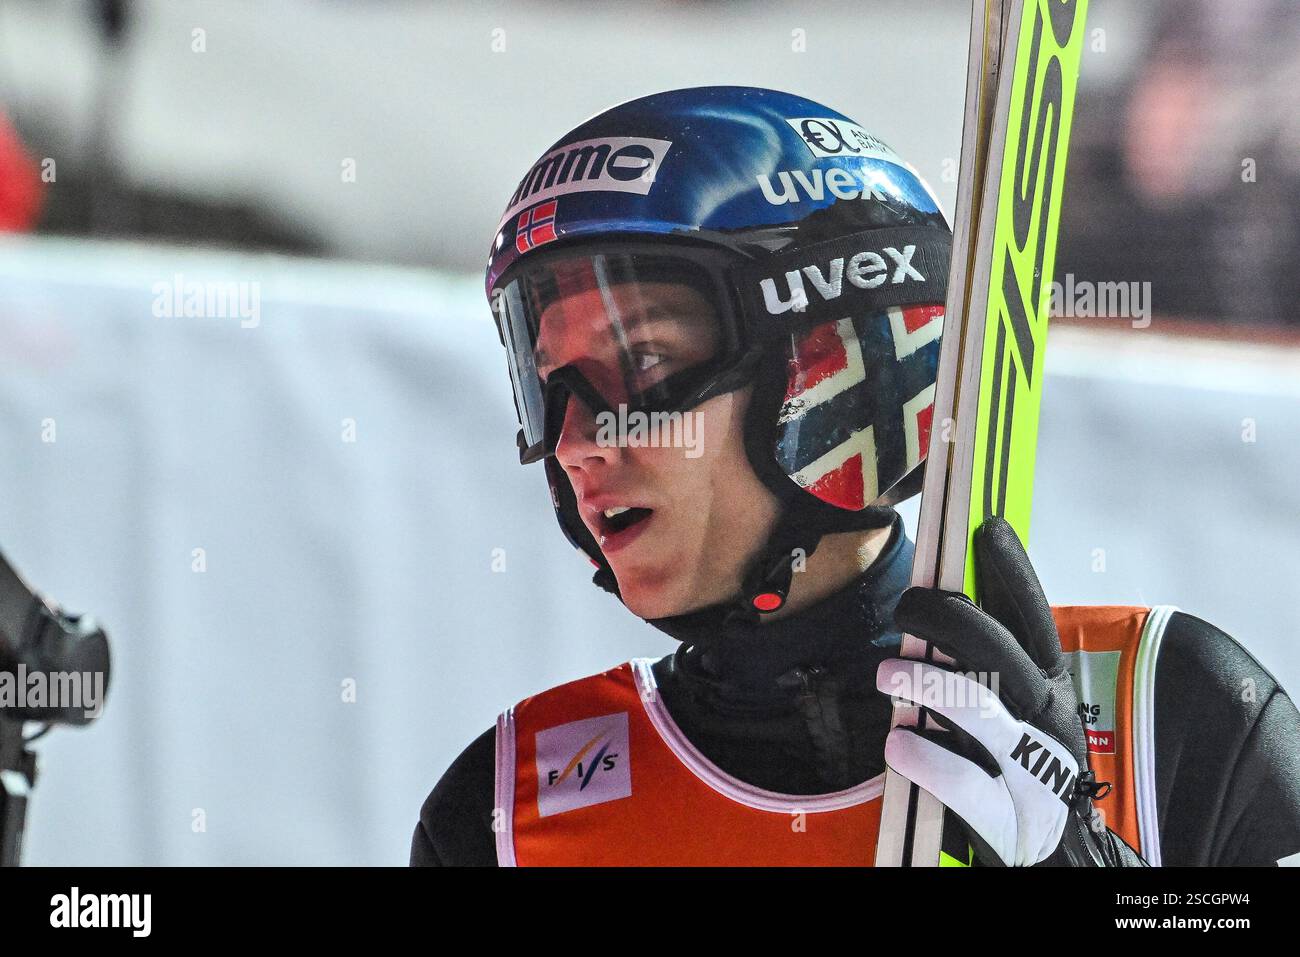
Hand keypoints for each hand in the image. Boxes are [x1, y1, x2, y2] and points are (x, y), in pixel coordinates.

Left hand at [876, 516, 1144, 866]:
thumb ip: (982, 663)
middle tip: (905, 608)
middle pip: (1001, 653)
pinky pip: (965, 783)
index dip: (1013, 572)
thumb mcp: (1013, 708)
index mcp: (1050, 687)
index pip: (1034, 619)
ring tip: (886, 671)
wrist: (1053, 855)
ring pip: (980, 710)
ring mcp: (1034, 771)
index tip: (986, 528)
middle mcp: (1048, 721)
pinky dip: (925, 758)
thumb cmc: (1016, 768)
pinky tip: (897, 744)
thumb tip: (939, 600)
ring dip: (924, 681)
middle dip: (948, 618)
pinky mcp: (1010, 819)